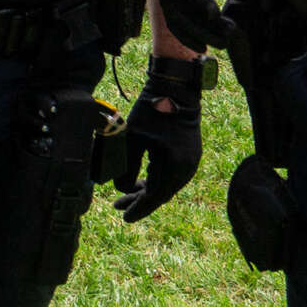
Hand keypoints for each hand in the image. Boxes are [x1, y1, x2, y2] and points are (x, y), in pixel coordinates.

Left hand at [113, 57, 204, 221]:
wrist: (176, 88)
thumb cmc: (152, 111)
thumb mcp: (132, 139)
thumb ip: (125, 165)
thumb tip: (119, 188)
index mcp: (175, 166)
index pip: (156, 196)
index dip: (139, 208)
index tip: (125, 218)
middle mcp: (187, 168)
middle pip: (161, 192)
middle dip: (138, 200)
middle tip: (117, 207)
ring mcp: (190, 161)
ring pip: (165, 184)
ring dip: (145, 189)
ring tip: (124, 195)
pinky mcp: (187, 153)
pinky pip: (170, 174)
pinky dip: (154, 179)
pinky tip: (140, 180)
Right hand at [154, 0, 242, 51]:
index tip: (214, 14)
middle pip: (176, 4)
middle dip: (200, 24)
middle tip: (226, 37)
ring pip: (174, 17)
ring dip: (196, 34)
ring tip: (222, 43)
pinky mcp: (169, 0)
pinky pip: (174, 21)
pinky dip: (187, 35)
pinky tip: (203, 46)